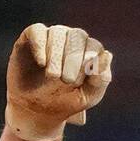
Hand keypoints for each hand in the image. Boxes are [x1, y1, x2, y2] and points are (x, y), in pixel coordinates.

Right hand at [5, 23, 113, 140]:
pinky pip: (37, 31)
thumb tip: (108, 54)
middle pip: (78, 36)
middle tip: (67, 80)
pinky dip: (40, 46)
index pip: (95, 46)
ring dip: (57, 55)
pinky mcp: (31, 37)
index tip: (79, 82)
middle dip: (74, 59)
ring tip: (53, 76)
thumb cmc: (67, 100)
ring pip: (58, 32)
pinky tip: (42, 63)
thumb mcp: (88, 95)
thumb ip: (100, 78)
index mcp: (89, 52)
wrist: (37, 108)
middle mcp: (72, 39)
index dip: (89, 62)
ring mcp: (52, 36)